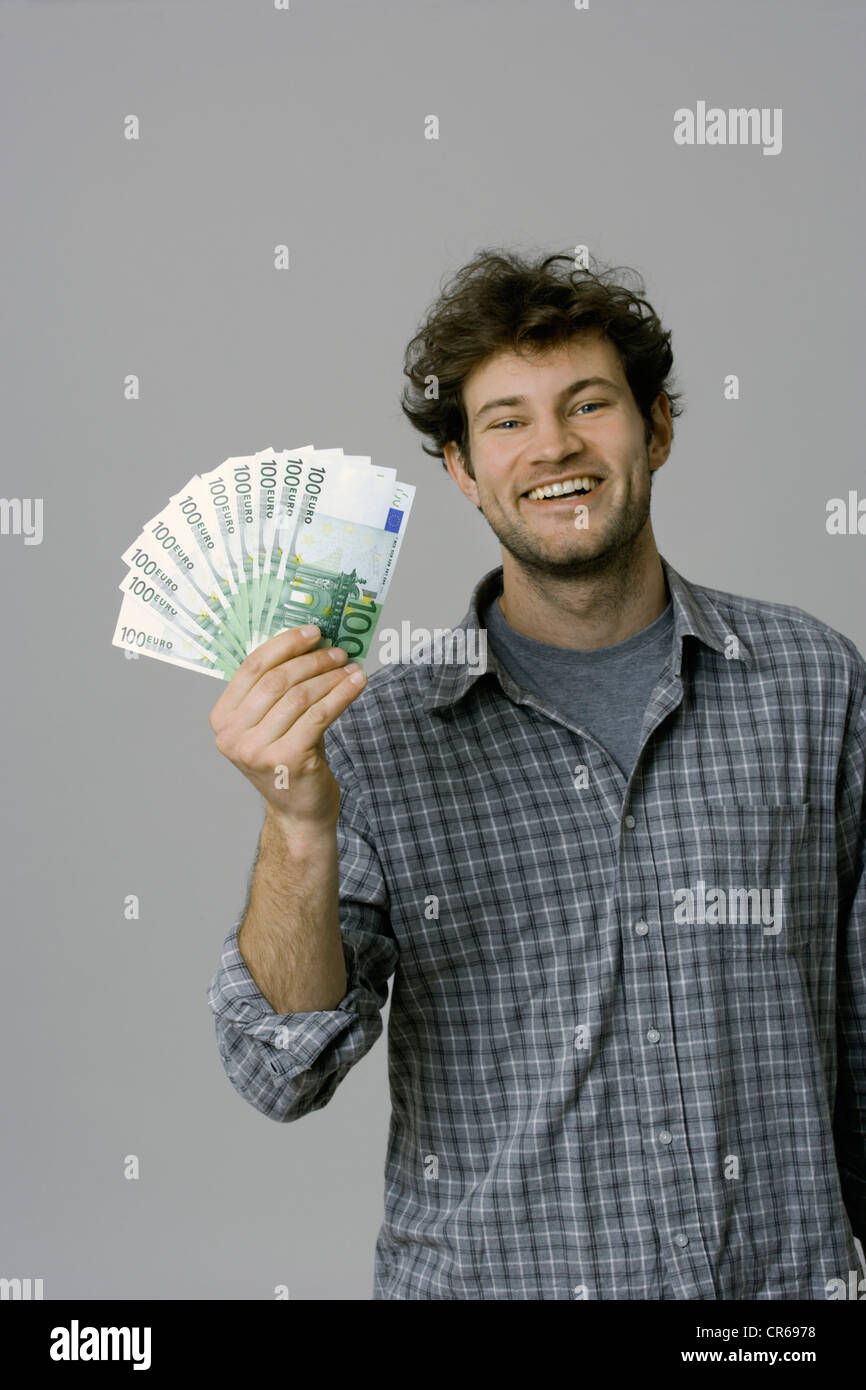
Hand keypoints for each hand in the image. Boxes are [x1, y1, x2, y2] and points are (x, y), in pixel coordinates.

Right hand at [208, 625, 366, 829]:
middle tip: (338, 651)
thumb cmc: (289, 758)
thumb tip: (311, 642)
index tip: (313, 631)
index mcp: (222, 719)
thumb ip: (277, 690)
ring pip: (300, 696)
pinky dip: (341, 695)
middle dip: (312, 660)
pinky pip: (319, 715)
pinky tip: (357, 684)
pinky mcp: (287, 760)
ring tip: (352, 668)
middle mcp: (233, 736)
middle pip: (276, 680)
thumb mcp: (272, 723)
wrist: (300, 811)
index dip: (284, 644)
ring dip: (331, 677)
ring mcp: (257, 751)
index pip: (251, 668)